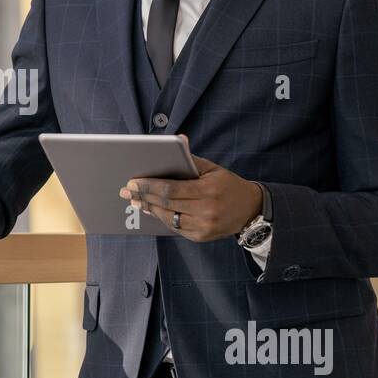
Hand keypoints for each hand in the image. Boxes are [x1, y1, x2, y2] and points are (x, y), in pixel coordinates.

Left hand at [119, 156, 261, 242]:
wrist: (250, 210)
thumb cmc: (227, 185)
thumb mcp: (213, 169)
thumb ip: (191, 158)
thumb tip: (177, 140)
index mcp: (208, 191)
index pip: (171, 189)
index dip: (149, 186)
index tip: (133, 182)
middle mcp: (206, 211)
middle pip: (167, 204)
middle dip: (143, 197)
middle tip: (126, 191)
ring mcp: (204, 227)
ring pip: (169, 218)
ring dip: (149, 209)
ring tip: (135, 200)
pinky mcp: (201, 237)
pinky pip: (176, 228)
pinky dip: (163, 218)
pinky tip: (152, 209)